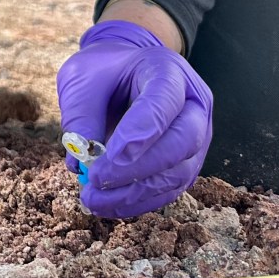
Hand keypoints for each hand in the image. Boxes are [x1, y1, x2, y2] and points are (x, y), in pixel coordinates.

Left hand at [56, 20, 212, 218]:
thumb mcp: (82, 78)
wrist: (124, 71)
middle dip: (138, 169)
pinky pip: (172, 188)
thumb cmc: (104, 72)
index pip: (162, 103)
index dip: (139, 134)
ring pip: (179, 172)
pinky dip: (141, 201)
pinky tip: (111, 205)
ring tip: (94, 200)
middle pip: (182, 141)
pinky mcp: (189, 161)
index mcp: (168, 71)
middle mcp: (193, 103)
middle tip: (96, 180)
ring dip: (136, 193)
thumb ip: (81, 115)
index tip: (107, 159)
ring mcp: (198, 135)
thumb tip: (80, 163)